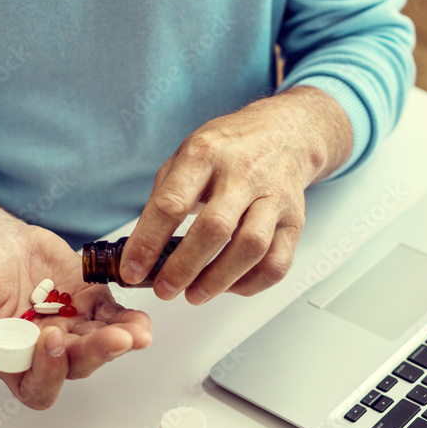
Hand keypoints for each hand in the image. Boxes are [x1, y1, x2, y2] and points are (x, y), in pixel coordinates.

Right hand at [0, 189, 151, 408]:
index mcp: (8, 356)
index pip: (33, 384)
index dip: (47, 370)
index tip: (51, 337)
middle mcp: (43, 349)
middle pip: (74, 366)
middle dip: (96, 353)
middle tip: (115, 338)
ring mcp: (70, 327)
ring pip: (99, 344)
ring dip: (121, 340)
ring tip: (137, 331)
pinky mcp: (89, 303)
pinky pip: (113, 317)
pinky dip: (128, 319)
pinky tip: (140, 319)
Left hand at [119, 86, 352, 302]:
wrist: (284, 133)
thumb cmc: (230, 149)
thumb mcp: (187, 155)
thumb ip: (164, 196)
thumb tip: (140, 249)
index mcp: (205, 154)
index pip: (171, 203)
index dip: (147, 243)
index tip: (132, 270)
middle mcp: (243, 173)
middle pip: (214, 229)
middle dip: (184, 268)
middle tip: (165, 289)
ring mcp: (274, 197)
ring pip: (251, 248)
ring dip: (219, 280)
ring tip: (195, 294)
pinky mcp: (294, 220)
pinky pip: (277, 262)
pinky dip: (251, 283)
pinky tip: (230, 285)